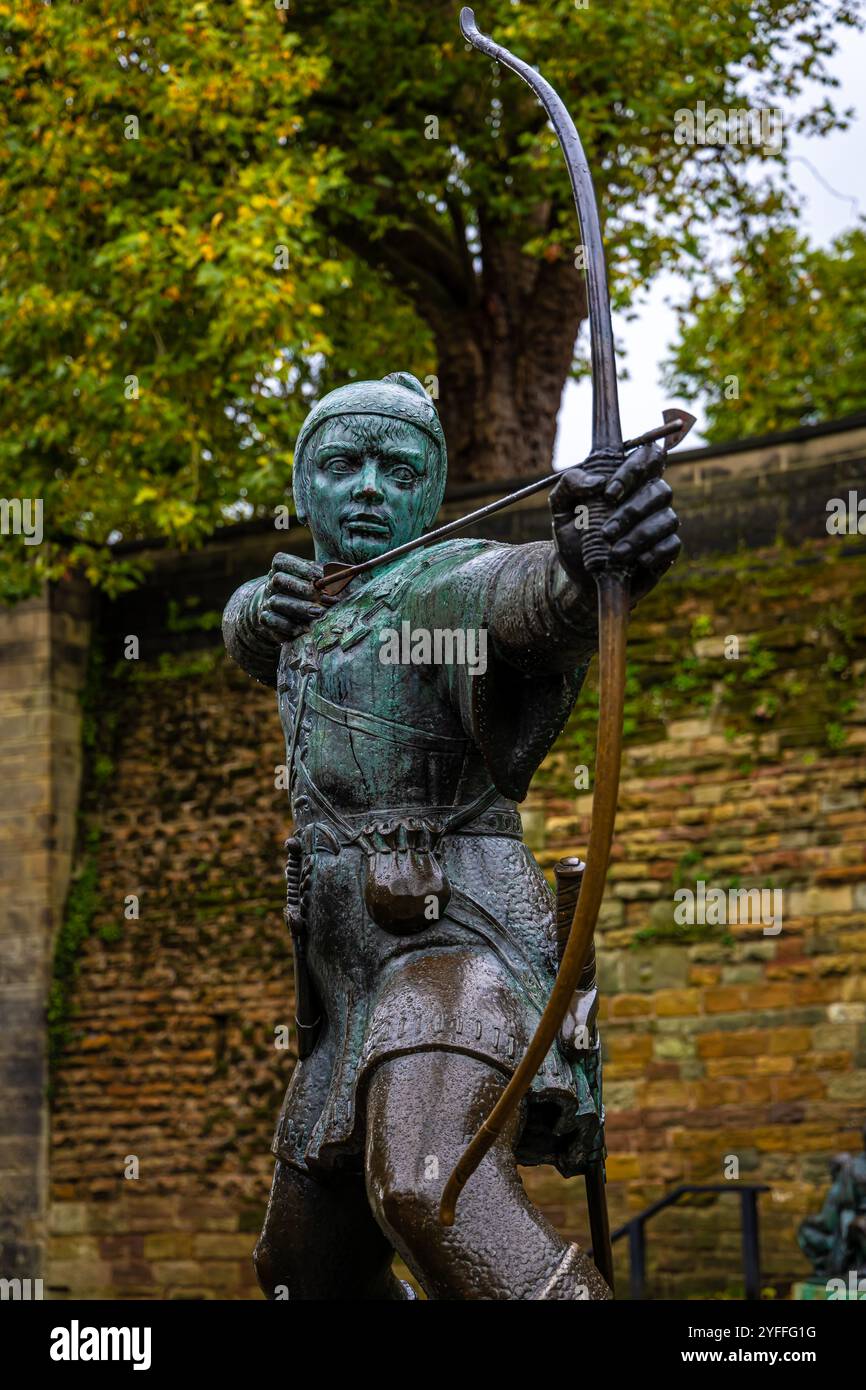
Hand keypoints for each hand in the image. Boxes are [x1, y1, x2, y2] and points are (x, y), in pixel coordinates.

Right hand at [259, 552, 333, 643]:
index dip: (302, 568)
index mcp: (281, 567)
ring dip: (299, 608)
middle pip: (278, 580)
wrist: (285, 611)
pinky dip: (288, 626)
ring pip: (277, 602)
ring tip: (318, 613)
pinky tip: (304, 629)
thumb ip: (331, 574)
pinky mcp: (266, 619)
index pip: (282, 561)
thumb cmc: (309, 591)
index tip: (322, 577)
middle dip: (301, 588)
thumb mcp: (318, 578)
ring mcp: (267, 601)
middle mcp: (271, 583)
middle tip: (320, 596)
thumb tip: (351, 570)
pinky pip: (271, 621)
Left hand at [550, 440, 680, 603]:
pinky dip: (656, 552)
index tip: (609, 493)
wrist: (578, 577)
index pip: (647, 457)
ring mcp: (660, 522)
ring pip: (667, 519)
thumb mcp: (561, 509)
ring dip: (640, 536)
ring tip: (615, 554)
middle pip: (660, 490)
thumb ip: (570, 484)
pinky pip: (672, 544)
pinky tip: (638, 561)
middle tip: (605, 533)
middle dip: (632, 512)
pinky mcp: (666, 548)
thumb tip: (597, 481)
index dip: (634, 470)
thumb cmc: (573, 536)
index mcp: (627, 480)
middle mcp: (649, 497)